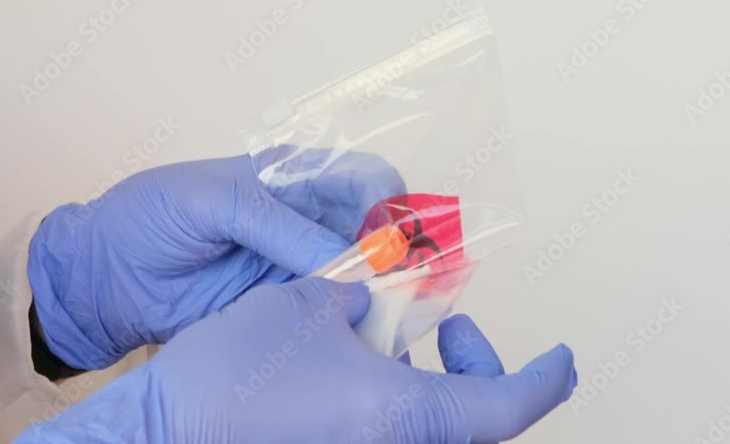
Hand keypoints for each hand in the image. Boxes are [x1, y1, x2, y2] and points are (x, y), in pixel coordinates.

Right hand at [14, 278, 576, 443]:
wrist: (164, 431)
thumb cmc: (236, 369)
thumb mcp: (309, 305)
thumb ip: (359, 299)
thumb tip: (370, 304)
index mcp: (407, 417)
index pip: (511, 406)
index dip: (547, 376)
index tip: (565, 354)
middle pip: (479, 425)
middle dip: (481, 372)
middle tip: (451, 330)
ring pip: (434, 429)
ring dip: (434, 386)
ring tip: (395, 339)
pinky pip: (391, 435)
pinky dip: (396, 404)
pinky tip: (357, 368)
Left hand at [27, 148, 405, 369]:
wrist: (105, 276)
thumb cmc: (149, 216)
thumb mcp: (212, 202)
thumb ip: (277, 224)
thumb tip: (346, 254)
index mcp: (291, 176)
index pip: (363, 177)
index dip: (387, 201)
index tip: (387, 236)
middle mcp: (306, 220)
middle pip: (376, 230)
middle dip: (396, 254)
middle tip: (397, 284)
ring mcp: (298, 265)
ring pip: (363, 276)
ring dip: (383, 293)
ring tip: (388, 314)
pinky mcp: (286, 306)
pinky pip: (334, 312)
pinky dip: (356, 323)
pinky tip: (361, 335)